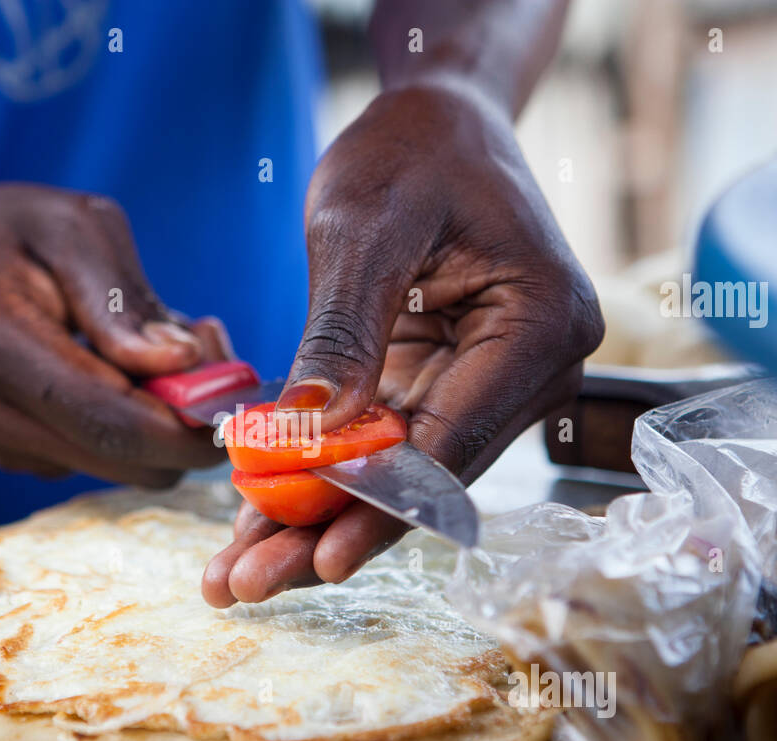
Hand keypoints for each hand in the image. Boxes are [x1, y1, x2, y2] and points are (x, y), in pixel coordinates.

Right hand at [0, 184, 229, 486]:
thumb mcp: (66, 226)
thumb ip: (122, 298)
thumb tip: (182, 363)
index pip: (107, 418)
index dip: (187, 425)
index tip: (242, 398)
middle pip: (124, 459)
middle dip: (190, 422)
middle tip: (210, 344)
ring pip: (123, 465)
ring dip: (164, 419)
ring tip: (160, 341)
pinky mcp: (16, 457)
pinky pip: (103, 456)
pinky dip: (135, 423)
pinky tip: (122, 367)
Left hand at [203, 84, 601, 605]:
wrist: (437, 119)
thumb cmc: (411, 151)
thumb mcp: (364, 226)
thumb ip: (341, 333)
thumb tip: (307, 437)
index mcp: (540, 325)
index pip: (453, 442)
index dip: (380, 508)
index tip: (317, 560)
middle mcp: (528, 370)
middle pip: (422, 477)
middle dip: (332, 533)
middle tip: (246, 586)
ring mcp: (488, 383)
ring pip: (395, 474)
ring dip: (316, 519)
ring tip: (236, 570)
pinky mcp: (444, 384)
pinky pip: (378, 444)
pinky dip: (320, 476)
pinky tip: (256, 517)